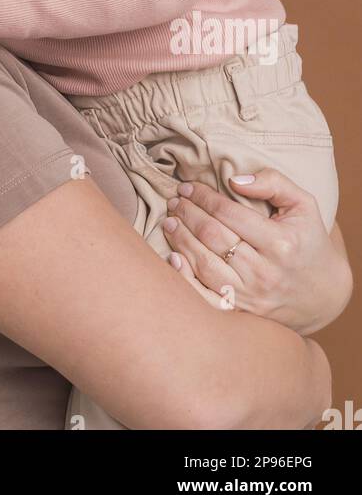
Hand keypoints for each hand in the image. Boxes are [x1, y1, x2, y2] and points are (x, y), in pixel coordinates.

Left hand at [163, 169, 351, 335]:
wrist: (324, 294)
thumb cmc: (307, 241)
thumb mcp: (303, 205)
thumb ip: (274, 183)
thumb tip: (235, 181)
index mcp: (280, 242)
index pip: (228, 213)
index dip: (203, 197)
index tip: (187, 187)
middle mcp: (265, 272)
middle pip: (212, 237)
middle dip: (187, 214)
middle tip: (174, 202)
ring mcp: (252, 296)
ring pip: (204, 265)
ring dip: (181, 240)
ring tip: (169, 222)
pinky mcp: (243, 313)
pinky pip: (206, 298)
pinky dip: (185, 279)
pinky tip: (173, 258)